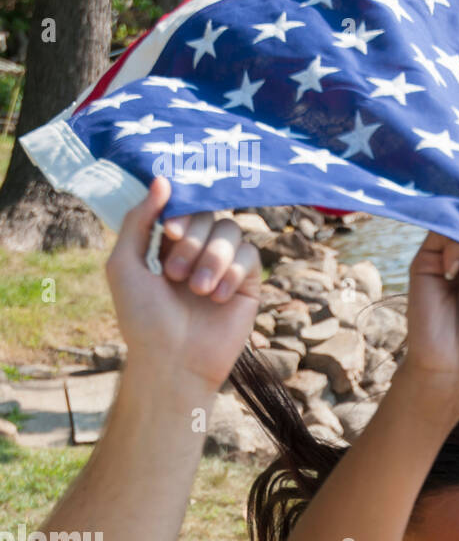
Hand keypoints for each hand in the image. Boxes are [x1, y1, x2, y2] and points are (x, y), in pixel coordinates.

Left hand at [105, 175, 261, 393]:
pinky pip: (251, 255)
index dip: (183, 211)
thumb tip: (162, 180)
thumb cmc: (142, 318)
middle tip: (174, 274)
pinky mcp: (249, 283)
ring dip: (212, 258)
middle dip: (193, 241)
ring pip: (232, 231)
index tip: (171, 230)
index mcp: (169, 244)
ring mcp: (226, 266)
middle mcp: (199, 250)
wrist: (173, 360)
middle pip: (210, 215)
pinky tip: (218, 298)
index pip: (185, 207)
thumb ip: (138, 220)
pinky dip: (233, 272)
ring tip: (197, 290)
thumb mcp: (124, 265)